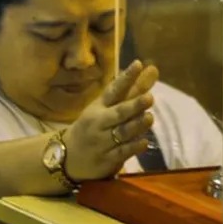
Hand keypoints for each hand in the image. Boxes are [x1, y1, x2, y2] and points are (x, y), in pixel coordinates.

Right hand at [63, 60, 157, 183]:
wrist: (68, 157)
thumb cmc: (92, 127)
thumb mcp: (105, 108)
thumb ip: (131, 91)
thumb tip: (153, 70)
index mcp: (98, 107)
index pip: (113, 90)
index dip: (125, 78)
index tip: (137, 64)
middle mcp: (99, 122)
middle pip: (118, 112)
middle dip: (133, 105)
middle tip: (149, 98)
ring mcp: (102, 141)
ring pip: (121, 133)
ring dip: (136, 125)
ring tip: (150, 118)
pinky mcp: (106, 159)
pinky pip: (121, 153)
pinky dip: (133, 147)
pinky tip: (144, 142)